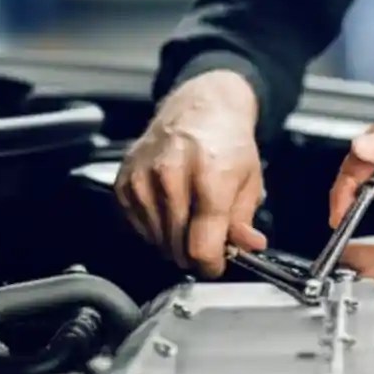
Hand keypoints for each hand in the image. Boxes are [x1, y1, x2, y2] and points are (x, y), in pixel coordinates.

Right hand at [115, 70, 267, 275]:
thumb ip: (243, 220)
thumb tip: (247, 246)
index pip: (201, 247)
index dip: (212, 264)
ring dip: (174, 240)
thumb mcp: (249, 180)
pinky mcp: (123, 182)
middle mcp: (171, 175)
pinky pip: (137, 228)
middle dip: (195, 252)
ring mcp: (142, 179)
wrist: (198, 108)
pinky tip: (170, 208)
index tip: (217, 263)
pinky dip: (154, 228)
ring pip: (156, 241)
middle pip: (177, 248)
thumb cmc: (226, 142)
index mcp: (210, 175)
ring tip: (190, 215)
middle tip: (208, 234)